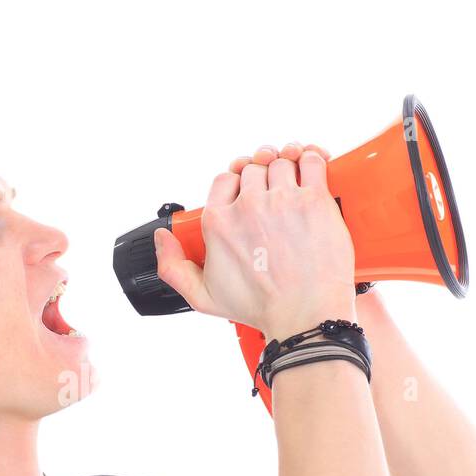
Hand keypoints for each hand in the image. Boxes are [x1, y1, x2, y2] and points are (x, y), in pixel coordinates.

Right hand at [153, 141, 355, 336]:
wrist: (304, 317)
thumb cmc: (260, 309)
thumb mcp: (203, 297)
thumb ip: (173, 268)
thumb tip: (161, 240)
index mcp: (219, 223)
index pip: (224, 179)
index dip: (238, 182)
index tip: (248, 191)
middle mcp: (248, 206)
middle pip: (254, 168)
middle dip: (263, 176)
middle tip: (274, 192)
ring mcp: (282, 200)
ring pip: (281, 162)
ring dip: (287, 167)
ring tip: (294, 183)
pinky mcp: (314, 200)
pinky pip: (310, 161)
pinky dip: (311, 158)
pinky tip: (310, 165)